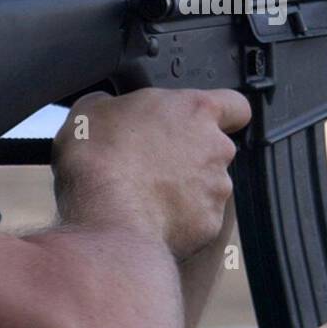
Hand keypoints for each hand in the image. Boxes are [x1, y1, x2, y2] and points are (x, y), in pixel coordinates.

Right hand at [52, 88, 251, 260]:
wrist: (108, 217)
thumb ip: (113, 102)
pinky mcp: (210, 225)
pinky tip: (149, 218)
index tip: (202, 123)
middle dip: (191, 156)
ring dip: (185, 189)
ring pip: (208, 186)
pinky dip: (180, 220)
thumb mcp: (91, 110)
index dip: (223, 114)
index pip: (235, 105)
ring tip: (146, 195)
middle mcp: (216, 148)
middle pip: (216, 149)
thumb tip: (107, 106)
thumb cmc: (102, 159)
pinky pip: (198, 219)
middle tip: (153, 163)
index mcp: (195, 110)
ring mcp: (217, 189)